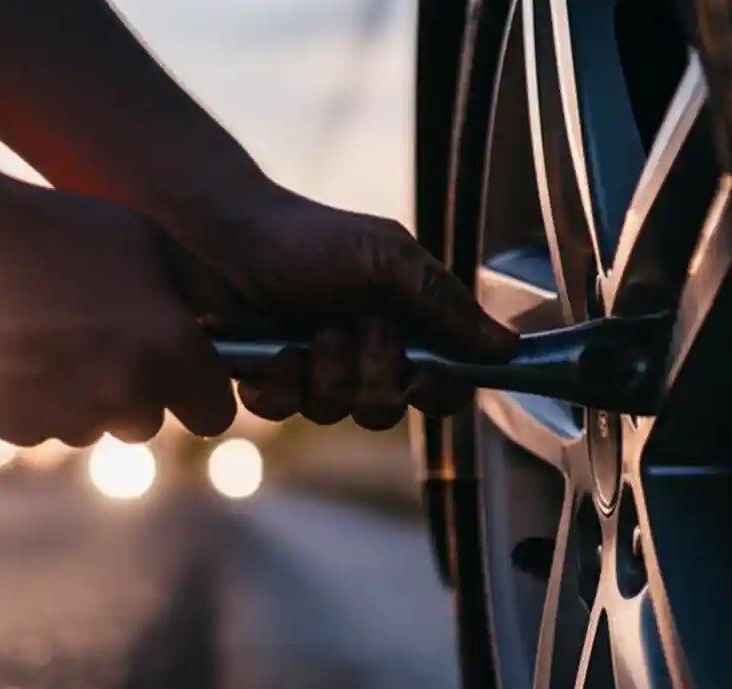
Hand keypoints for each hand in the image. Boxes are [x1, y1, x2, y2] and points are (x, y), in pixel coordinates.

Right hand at [0, 180, 234, 446]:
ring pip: (93, 426)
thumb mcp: (146, 242)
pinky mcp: (13, 428)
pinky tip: (16, 350)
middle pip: (148, 424)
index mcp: (167, 350)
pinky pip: (41, 428)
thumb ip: (198, 293)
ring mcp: (65, 417)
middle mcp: (123, 394)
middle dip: (137, 393)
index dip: (200, 395)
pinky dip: (35, 401)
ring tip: (53, 336)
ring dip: (84, 398)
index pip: (214, 416)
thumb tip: (229, 325)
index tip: (187, 377)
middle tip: (107, 342)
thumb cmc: (58, 229)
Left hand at [164, 186, 516, 429]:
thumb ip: (444, 303)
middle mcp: (363, 354)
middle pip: (388, 409)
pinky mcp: (269, 382)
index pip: (443, 385)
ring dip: (322, 371)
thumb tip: (505, 347)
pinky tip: (270, 350)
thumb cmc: (308, 236)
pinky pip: (282, 411)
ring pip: (335, 413)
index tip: (420, 369)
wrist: (225, 234)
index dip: (435, 388)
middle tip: (352, 328)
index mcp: (403, 325)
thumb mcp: (386, 258)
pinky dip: (276, 382)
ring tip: (306, 331)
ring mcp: (315, 372)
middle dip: (370, 372)